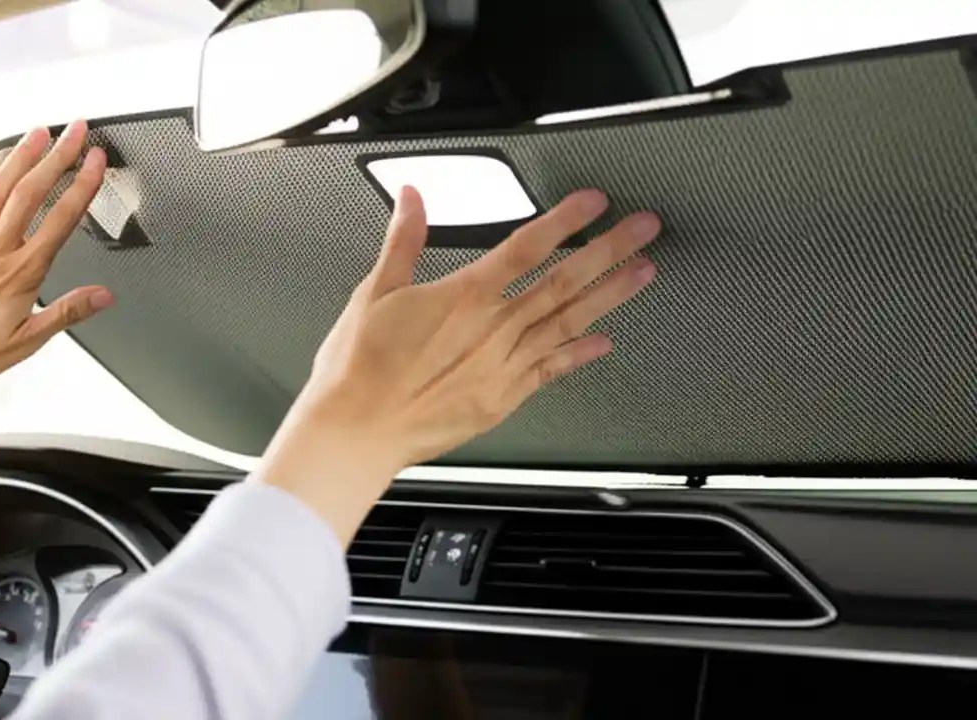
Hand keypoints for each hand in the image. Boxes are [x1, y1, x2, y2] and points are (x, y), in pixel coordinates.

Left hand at [0, 119, 112, 393]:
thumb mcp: (26, 342)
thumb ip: (67, 313)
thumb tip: (103, 296)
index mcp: (20, 274)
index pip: (60, 220)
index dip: (82, 186)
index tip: (96, 161)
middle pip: (31, 192)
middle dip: (57, 156)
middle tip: (76, 129)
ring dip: (21, 156)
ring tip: (39, 132)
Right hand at [259, 187, 658, 543]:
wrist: (357, 431)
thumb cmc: (358, 369)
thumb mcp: (374, 292)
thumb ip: (403, 240)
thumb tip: (413, 198)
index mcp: (463, 296)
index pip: (526, 246)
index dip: (565, 220)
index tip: (594, 202)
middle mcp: (492, 329)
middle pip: (563, 280)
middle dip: (609, 250)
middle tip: (643, 229)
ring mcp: (503, 365)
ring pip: (568, 321)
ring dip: (609, 295)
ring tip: (643, 272)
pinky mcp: (502, 398)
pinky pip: (551, 370)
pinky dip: (580, 354)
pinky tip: (605, 341)